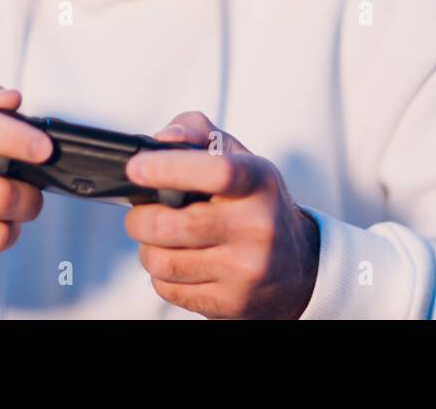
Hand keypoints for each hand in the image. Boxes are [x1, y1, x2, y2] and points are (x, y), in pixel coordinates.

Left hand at [123, 111, 319, 318]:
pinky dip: (162, 276)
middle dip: (140, 218)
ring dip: (148, 249)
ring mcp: (245, 269)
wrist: (299, 267)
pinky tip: (180, 263)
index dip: (169, 168)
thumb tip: (164, 138)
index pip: (216, 172)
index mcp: (258, 182)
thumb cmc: (258, 205)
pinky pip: (169, 289)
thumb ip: (200, 133)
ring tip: (162, 239)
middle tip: (140, 213)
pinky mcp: (231, 303)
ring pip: (163, 261)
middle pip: (174, 224)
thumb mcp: (241, 159)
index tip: (136, 167)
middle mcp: (257, 227)